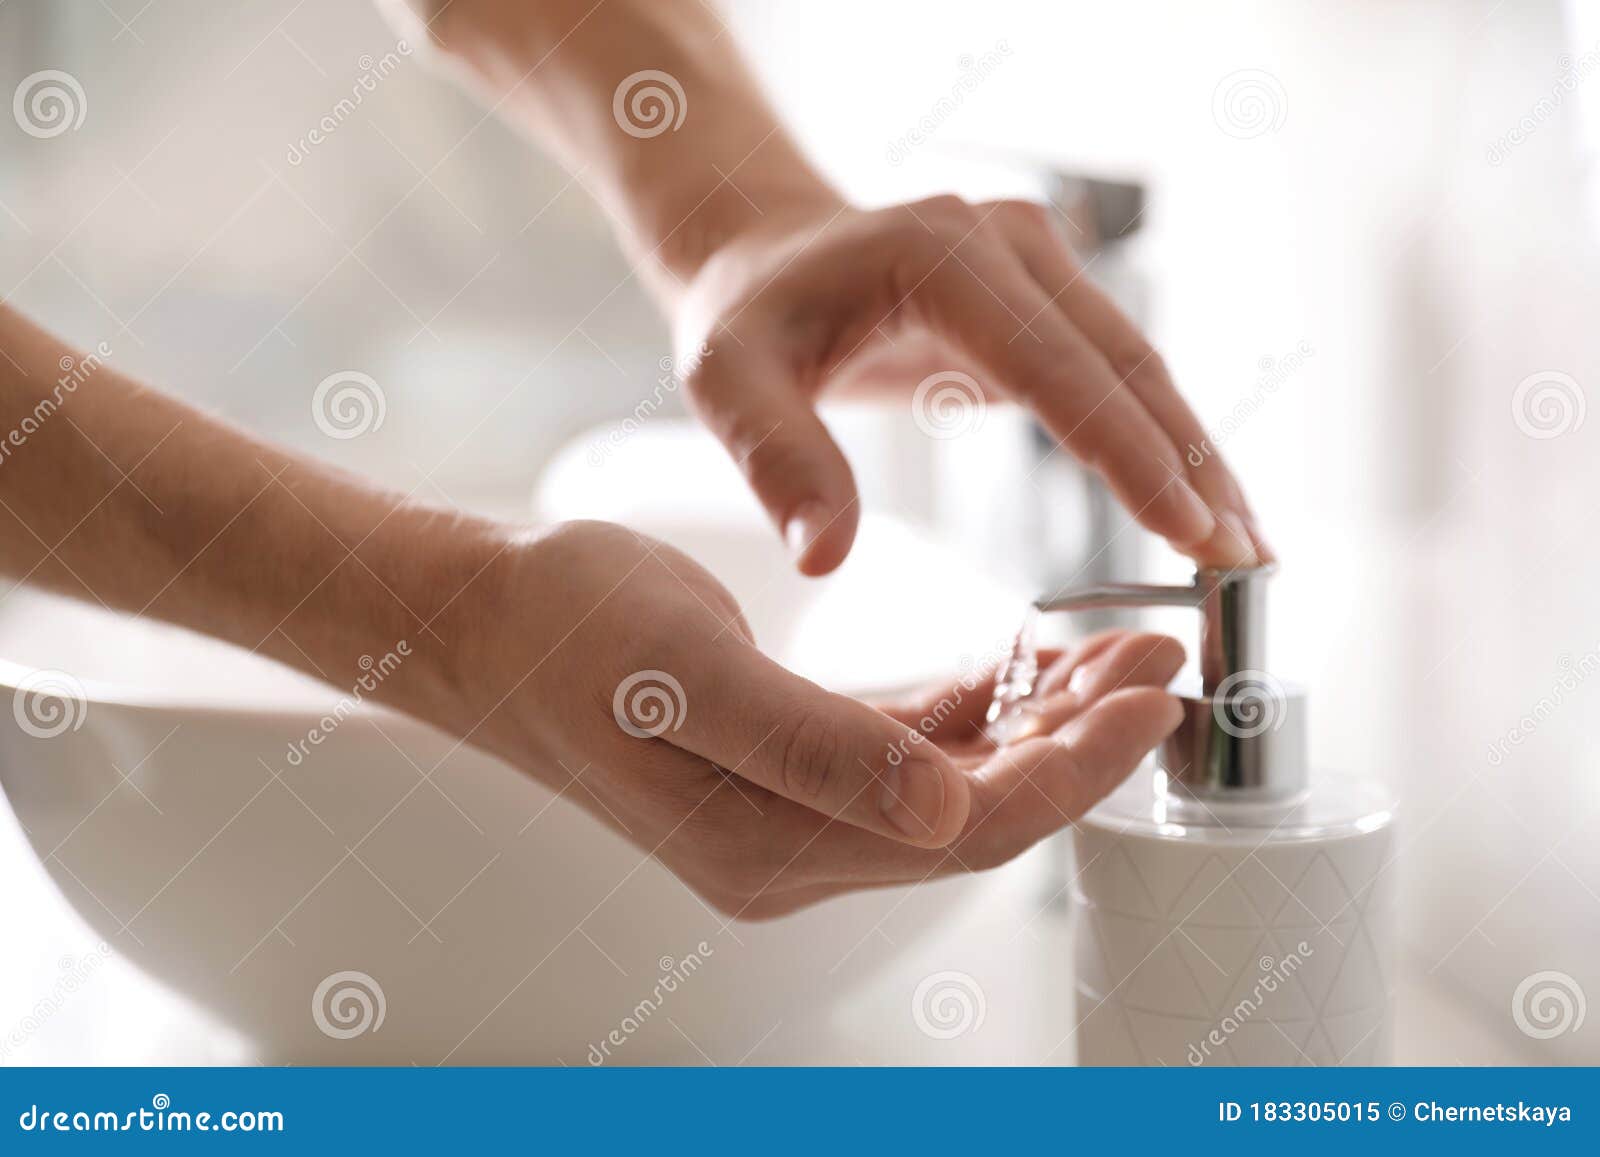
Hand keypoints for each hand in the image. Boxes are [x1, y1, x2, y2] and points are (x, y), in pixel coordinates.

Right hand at [445, 520, 1184, 917]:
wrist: (491, 620)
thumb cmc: (571, 635)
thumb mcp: (690, 677)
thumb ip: (817, 747)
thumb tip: (943, 805)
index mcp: (770, 846)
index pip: (961, 829)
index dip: (1068, 771)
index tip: (1145, 702)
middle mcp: (792, 846)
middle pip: (976, 809)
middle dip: (1079, 739)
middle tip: (1157, 660)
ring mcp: (793, 810)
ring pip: (954, 777)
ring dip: (1040, 718)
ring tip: (1115, 649)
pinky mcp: (793, 763)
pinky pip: (910, 746)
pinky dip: (978, 705)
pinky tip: (1026, 658)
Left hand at [673, 195, 1270, 575]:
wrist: (763, 255)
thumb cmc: (744, 319)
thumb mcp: (729, 384)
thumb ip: (778, 461)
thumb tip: (827, 558)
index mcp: (943, 255)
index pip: (1055, 362)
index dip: (1126, 451)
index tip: (1188, 528)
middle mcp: (1009, 243)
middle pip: (1124, 363)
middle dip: (1191, 466)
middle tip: (1246, 562)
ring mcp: (1038, 262)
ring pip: (1140, 369)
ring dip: (1197, 457)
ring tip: (1248, 549)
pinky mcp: (1048, 296)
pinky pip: (1119, 375)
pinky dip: (1163, 441)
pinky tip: (1199, 505)